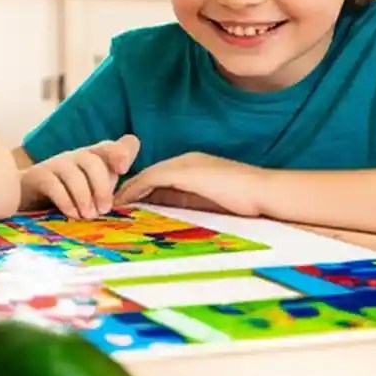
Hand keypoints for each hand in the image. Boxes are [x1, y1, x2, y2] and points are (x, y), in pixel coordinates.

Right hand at [20, 135, 140, 218]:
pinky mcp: (36, 177)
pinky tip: (72, 214)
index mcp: (90, 157)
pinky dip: (66, 200)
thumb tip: (135, 145)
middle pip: (91, 161)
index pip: (106, 147)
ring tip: (88, 215)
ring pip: (73, 173)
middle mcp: (72, 157)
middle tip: (104, 209)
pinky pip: (53, 185)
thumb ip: (113, 171)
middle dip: (101, 186)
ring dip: (84, 196)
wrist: (28, 199)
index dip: (117, 153)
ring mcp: (53, 165)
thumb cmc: (68, 192)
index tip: (124, 169)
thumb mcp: (94, 184)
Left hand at [114, 152, 269, 216]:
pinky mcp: (183, 171)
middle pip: (148, 174)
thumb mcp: (211, 201)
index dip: (140, 191)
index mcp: (192, 167)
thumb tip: (169, 213)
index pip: (158, 178)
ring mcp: (184, 164)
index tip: (124, 205)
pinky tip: (124, 202)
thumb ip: (191, 202)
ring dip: (127, 191)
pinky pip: (150, 179)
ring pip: (146, 176)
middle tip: (109, 205)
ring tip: (111, 206)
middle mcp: (184, 161)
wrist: (265, 191)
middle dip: (128, 189)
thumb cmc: (246, 200)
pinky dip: (135, 190)